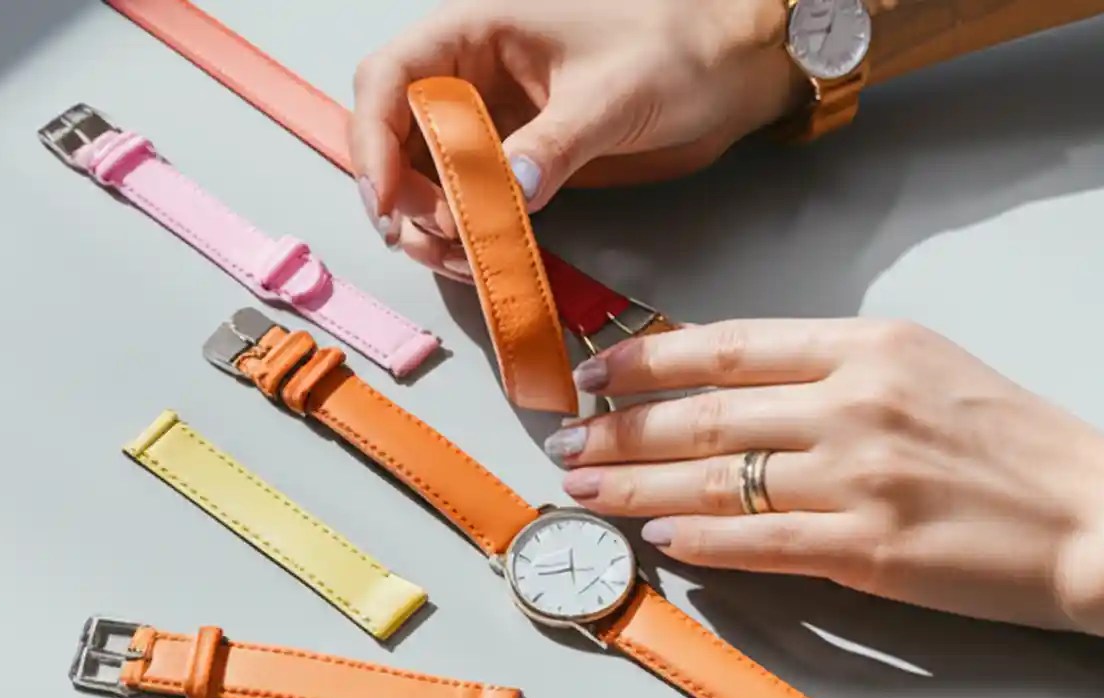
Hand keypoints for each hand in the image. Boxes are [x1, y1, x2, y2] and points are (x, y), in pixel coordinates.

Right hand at [350, 0, 805, 279]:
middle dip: (401, 194)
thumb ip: (556, 143)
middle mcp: (472, 77)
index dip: (371, 137)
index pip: (390, 76)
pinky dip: (466, 235)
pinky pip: (470, 200)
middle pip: (395, 136)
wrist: (732, 72)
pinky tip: (483, 258)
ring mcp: (492, 122)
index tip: (387, 198)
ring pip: (425, 177)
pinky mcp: (519, 161)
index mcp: (478, 32)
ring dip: (429, 225)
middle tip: (433, 239)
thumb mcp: (613, 93)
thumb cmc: (677, 50)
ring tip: (463, 260)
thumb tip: (508, 193)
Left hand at [544, 319, 1103, 657]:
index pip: (727, 346)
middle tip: (568, 442)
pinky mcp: (870, 549)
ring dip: (637, 483)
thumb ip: (825, 366)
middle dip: (621, 428)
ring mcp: (859, 477)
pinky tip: (657, 534)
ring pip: (717, 477)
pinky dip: (699, 537)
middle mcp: (853, 403)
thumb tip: (723, 381)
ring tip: (586, 489)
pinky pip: (760, 540)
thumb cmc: (1010, 438)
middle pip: (704, 413)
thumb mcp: (919, 364)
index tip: (595, 373)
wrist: (1094, 514)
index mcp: (865, 346)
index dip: (647, 358)